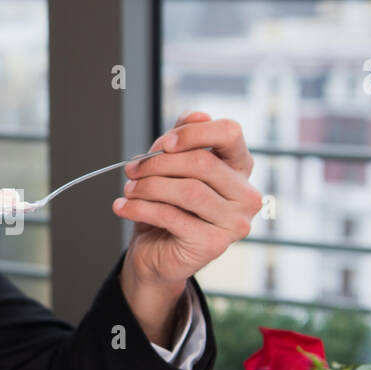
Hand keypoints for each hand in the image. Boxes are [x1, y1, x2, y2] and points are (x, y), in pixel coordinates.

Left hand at [113, 110, 262, 288]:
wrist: (157, 254)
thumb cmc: (168, 207)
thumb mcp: (173, 167)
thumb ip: (183, 138)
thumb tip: (199, 115)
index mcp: (241, 168)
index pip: (230, 133)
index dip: (195, 132)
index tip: (166, 143)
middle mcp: (246, 195)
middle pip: (202, 162)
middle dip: (159, 163)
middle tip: (132, 169)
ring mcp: (234, 222)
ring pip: (187, 190)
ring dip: (148, 186)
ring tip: (128, 189)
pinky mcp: (214, 244)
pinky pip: (172, 216)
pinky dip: (141, 208)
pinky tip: (124, 207)